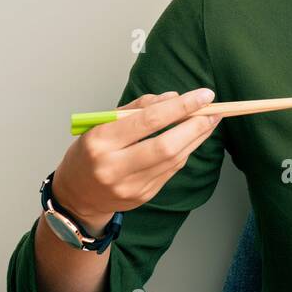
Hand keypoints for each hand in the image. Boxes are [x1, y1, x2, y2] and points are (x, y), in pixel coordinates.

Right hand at [51, 88, 222, 226]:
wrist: (76, 195)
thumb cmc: (90, 151)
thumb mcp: (102, 122)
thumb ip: (137, 107)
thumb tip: (174, 98)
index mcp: (100, 141)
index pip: (148, 121)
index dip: (181, 107)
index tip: (203, 95)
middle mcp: (114, 167)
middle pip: (166, 146)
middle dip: (196, 125)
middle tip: (214, 110)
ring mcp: (130, 186)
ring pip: (174, 159)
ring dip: (196, 138)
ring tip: (210, 120)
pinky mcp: (142, 196)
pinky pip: (171, 170)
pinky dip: (185, 151)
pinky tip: (192, 138)